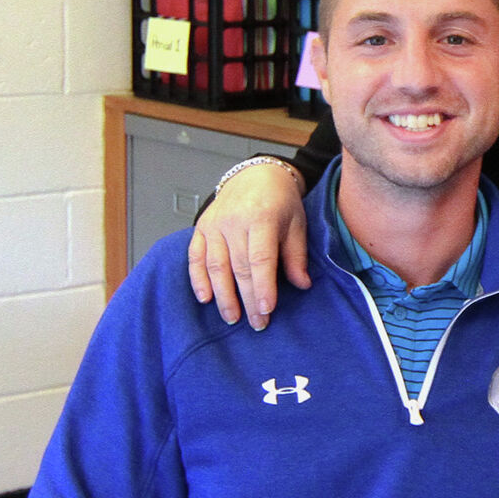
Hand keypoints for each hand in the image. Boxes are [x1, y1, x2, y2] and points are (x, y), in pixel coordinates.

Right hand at [186, 160, 310, 330]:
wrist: (256, 174)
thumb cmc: (280, 200)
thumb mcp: (297, 223)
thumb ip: (296, 255)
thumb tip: (303, 284)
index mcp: (261, 217)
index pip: (261, 258)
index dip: (263, 286)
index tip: (267, 309)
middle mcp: (234, 221)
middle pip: (238, 267)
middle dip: (247, 298)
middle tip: (257, 322)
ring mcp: (214, 224)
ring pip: (216, 266)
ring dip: (223, 295)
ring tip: (233, 317)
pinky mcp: (201, 228)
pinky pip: (196, 257)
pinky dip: (198, 279)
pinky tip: (205, 298)